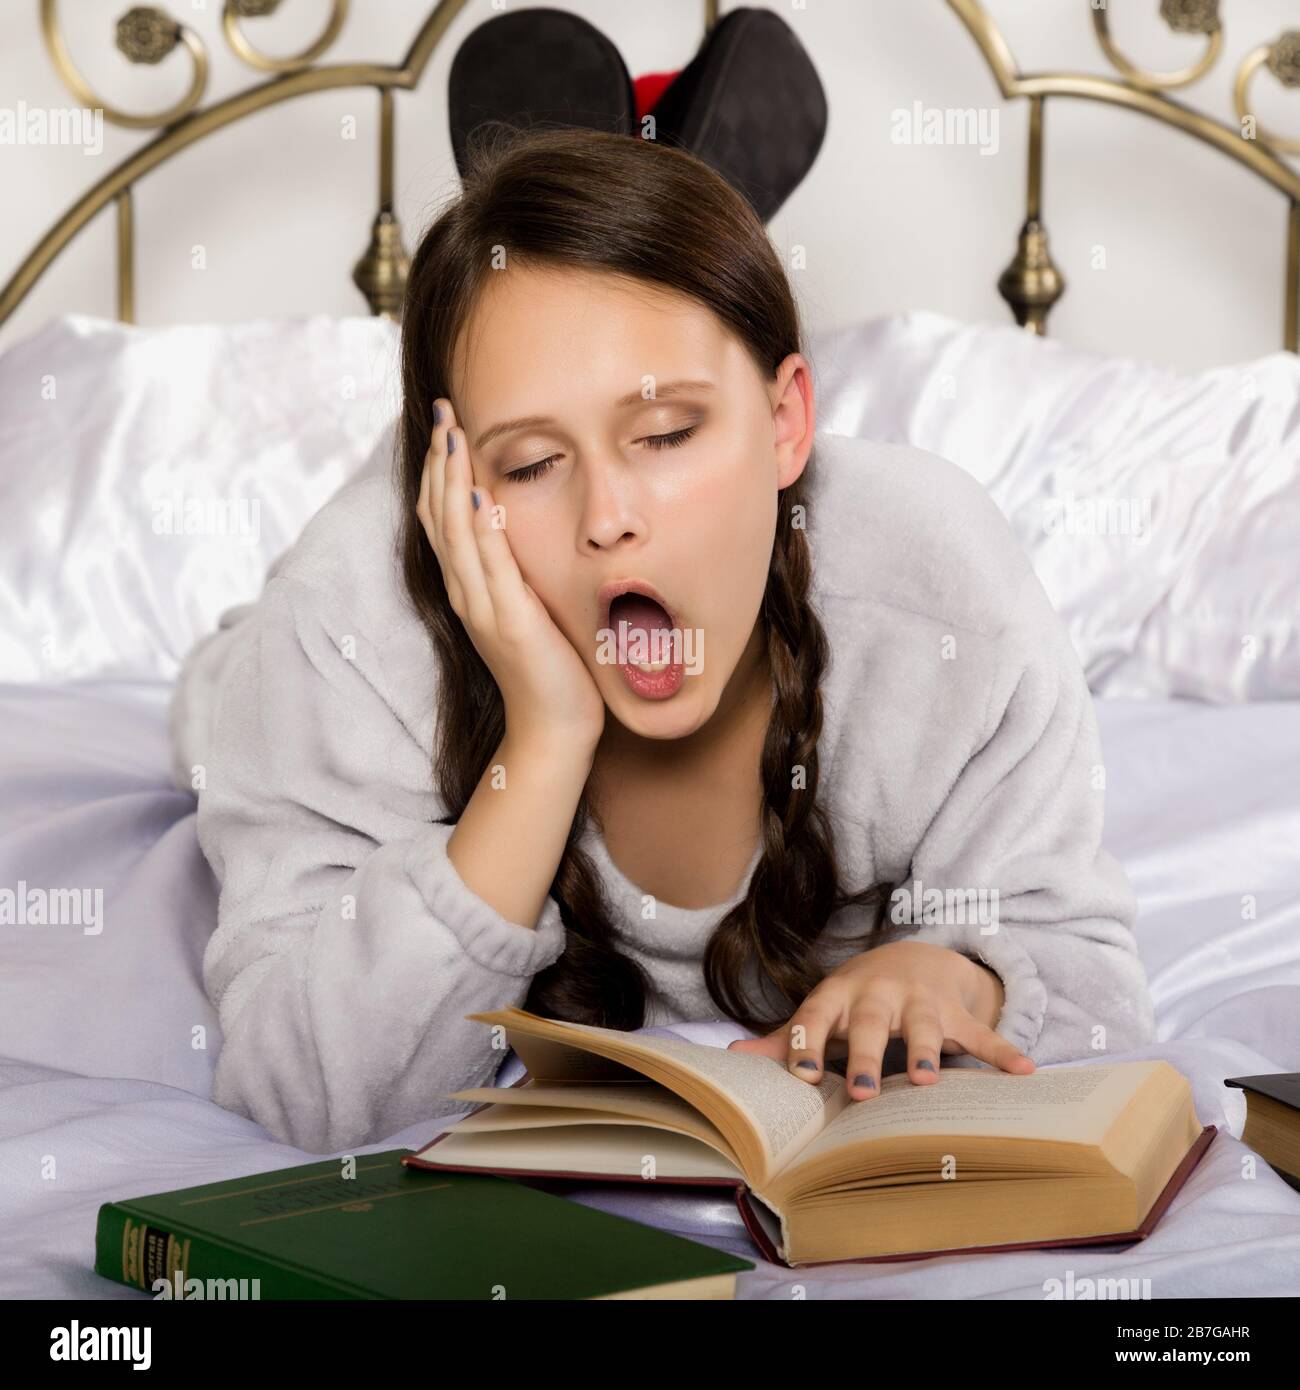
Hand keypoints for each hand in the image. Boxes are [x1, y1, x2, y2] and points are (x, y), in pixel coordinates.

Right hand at [416, 398, 605, 752]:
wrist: (552, 726)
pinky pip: (492, 566)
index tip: (443, 425)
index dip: (437, 470)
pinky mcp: (511, 621)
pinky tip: (482, 494)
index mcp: (468, 586)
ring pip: (456, 532)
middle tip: (440, 411)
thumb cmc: (548, 667)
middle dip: (438, 461)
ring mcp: (483, 606)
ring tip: (451, 436)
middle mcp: (466, 592)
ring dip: (452, 481)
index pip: (441, 516)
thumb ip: (516, 570)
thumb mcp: (527, 606)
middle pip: (438, 514)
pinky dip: (484, 529)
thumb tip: (520, 526)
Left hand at [727, 941, 1034, 1099]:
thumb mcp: (822, 1012)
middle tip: (863, 1094)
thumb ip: (786, 1037)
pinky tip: (1023, 1072)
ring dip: (928, 1051)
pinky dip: (1001, 1052)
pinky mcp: (955, 1010)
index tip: (801, 1075)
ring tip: (928, 1080)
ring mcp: (920, 1000)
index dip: (808, 1043)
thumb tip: (731, 1056)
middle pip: (870, 1024)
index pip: (817, 1017)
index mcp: (838, 996)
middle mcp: (878, 993)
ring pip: (923, 1025)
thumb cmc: (856, 998)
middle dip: (866, 1056)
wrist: (913, 956)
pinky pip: (980, 1032)